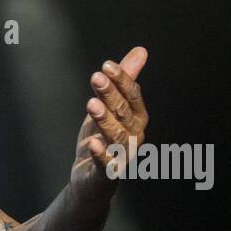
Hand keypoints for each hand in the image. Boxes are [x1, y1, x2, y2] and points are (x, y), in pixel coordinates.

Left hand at [71, 46, 148, 186]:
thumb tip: (140, 51)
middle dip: (111, 94)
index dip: (121, 80)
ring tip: (92, 104)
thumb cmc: (101, 139)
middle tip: (96, 78)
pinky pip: (107, 163)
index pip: (133, 95)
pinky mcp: (108, 173)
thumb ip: (123, 82)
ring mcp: (123, 155)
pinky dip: (101, 153)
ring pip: (118, 135)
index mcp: (136, 118)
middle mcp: (134, 136)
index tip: (106, 65)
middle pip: (124, 112)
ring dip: (106, 119)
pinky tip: (93, 143)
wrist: (90, 179)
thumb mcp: (109, 108)